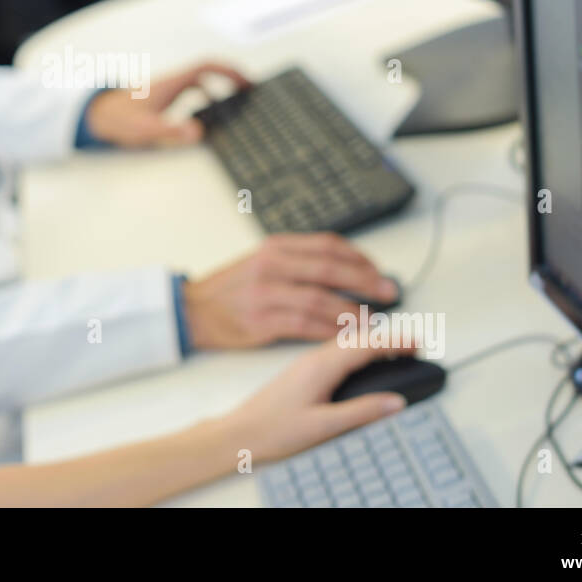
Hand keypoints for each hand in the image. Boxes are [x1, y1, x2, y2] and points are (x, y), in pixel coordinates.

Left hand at [83, 61, 248, 147]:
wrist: (96, 116)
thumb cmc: (118, 120)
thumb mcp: (145, 129)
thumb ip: (170, 130)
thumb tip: (197, 133)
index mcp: (171, 84)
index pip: (205, 66)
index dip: (228, 70)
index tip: (246, 82)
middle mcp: (171, 83)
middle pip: (207, 71)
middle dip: (230, 78)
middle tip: (250, 91)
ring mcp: (167, 90)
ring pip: (199, 82)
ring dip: (219, 88)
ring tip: (235, 104)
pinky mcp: (163, 99)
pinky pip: (190, 93)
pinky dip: (204, 100)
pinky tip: (207, 119)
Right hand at [183, 233, 397, 348]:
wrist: (193, 311)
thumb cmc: (231, 289)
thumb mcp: (262, 261)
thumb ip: (298, 261)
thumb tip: (347, 270)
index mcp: (275, 247)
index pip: (327, 245)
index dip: (359, 258)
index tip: (378, 271)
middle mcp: (271, 266)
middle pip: (329, 269)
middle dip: (365, 281)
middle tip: (389, 293)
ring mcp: (265, 294)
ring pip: (320, 299)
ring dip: (352, 311)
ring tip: (372, 320)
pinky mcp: (261, 321)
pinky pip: (305, 326)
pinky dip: (329, 331)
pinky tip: (344, 336)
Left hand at [222, 342, 413, 463]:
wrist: (240, 433)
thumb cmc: (274, 430)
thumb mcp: (324, 426)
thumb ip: (362, 413)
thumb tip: (395, 403)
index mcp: (321, 366)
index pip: (366, 345)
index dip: (394, 343)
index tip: (417, 343)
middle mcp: (313, 358)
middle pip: (357, 338)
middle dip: (387, 339)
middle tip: (413, 347)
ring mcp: (306, 363)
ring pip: (345, 344)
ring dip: (371, 344)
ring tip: (394, 352)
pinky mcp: (302, 372)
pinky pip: (336, 352)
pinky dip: (356, 351)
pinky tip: (360, 362)